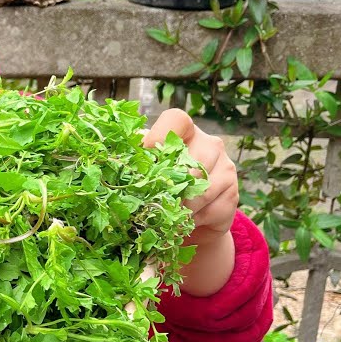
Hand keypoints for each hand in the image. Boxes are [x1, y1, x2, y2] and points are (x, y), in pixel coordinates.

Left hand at [143, 109, 237, 295]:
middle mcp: (208, 143)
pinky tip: (185, 222)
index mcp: (183, 131)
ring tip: (168, 214)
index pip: (176, 119)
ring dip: (181, 207)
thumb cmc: (160, 187)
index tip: (147, 153)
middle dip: (170, 186)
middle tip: (153, 200)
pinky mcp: (233, 193)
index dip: (160, 135)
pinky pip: (212, 209)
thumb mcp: (148, 171)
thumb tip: (107, 164)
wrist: (189, 218)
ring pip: (202, 189)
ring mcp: (225, 166)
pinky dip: (194, 220)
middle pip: (192, 160)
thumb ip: (137, 163)